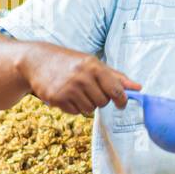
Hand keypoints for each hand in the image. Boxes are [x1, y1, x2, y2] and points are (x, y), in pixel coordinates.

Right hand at [22, 43, 140, 114]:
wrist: (37, 61)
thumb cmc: (71, 62)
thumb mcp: (94, 64)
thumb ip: (116, 77)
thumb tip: (138, 88)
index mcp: (93, 67)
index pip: (116, 91)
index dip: (122, 100)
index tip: (121, 103)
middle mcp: (81, 77)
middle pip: (103, 102)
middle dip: (100, 99)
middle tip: (90, 89)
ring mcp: (67, 88)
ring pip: (89, 109)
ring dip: (86, 103)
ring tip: (77, 90)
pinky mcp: (56, 98)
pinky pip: (75, 112)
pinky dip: (73, 106)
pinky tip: (66, 94)